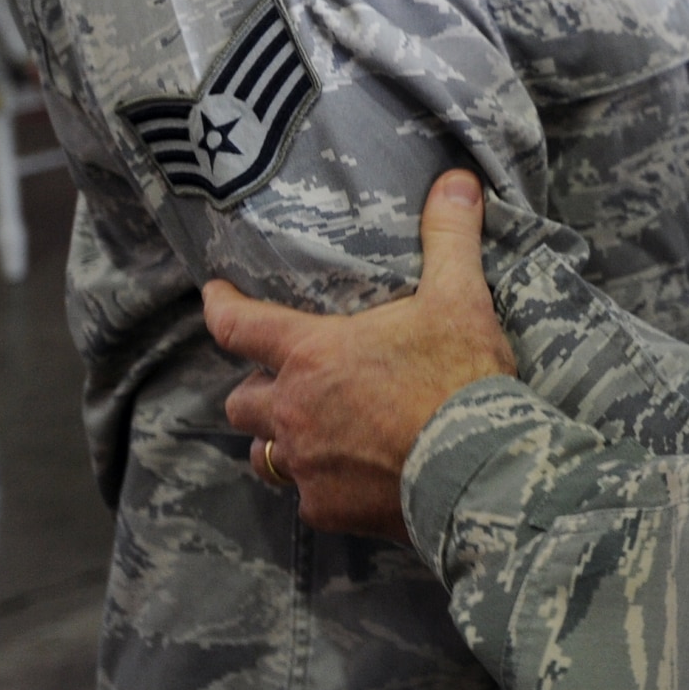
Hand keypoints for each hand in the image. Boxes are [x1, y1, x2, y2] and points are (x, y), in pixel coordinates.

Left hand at [202, 170, 515, 538]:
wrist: (476, 468)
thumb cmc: (460, 379)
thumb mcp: (459, 298)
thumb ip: (449, 238)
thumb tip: (457, 181)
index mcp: (313, 353)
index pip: (239, 326)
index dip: (220, 307)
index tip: (212, 296)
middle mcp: (294, 409)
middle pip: (241, 399)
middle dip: (255, 388)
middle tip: (283, 381)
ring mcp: (307, 464)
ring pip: (263, 453)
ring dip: (278, 440)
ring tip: (310, 432)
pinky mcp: (328, 508)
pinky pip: (306, 496)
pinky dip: (322, 485)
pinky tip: (353, 477)